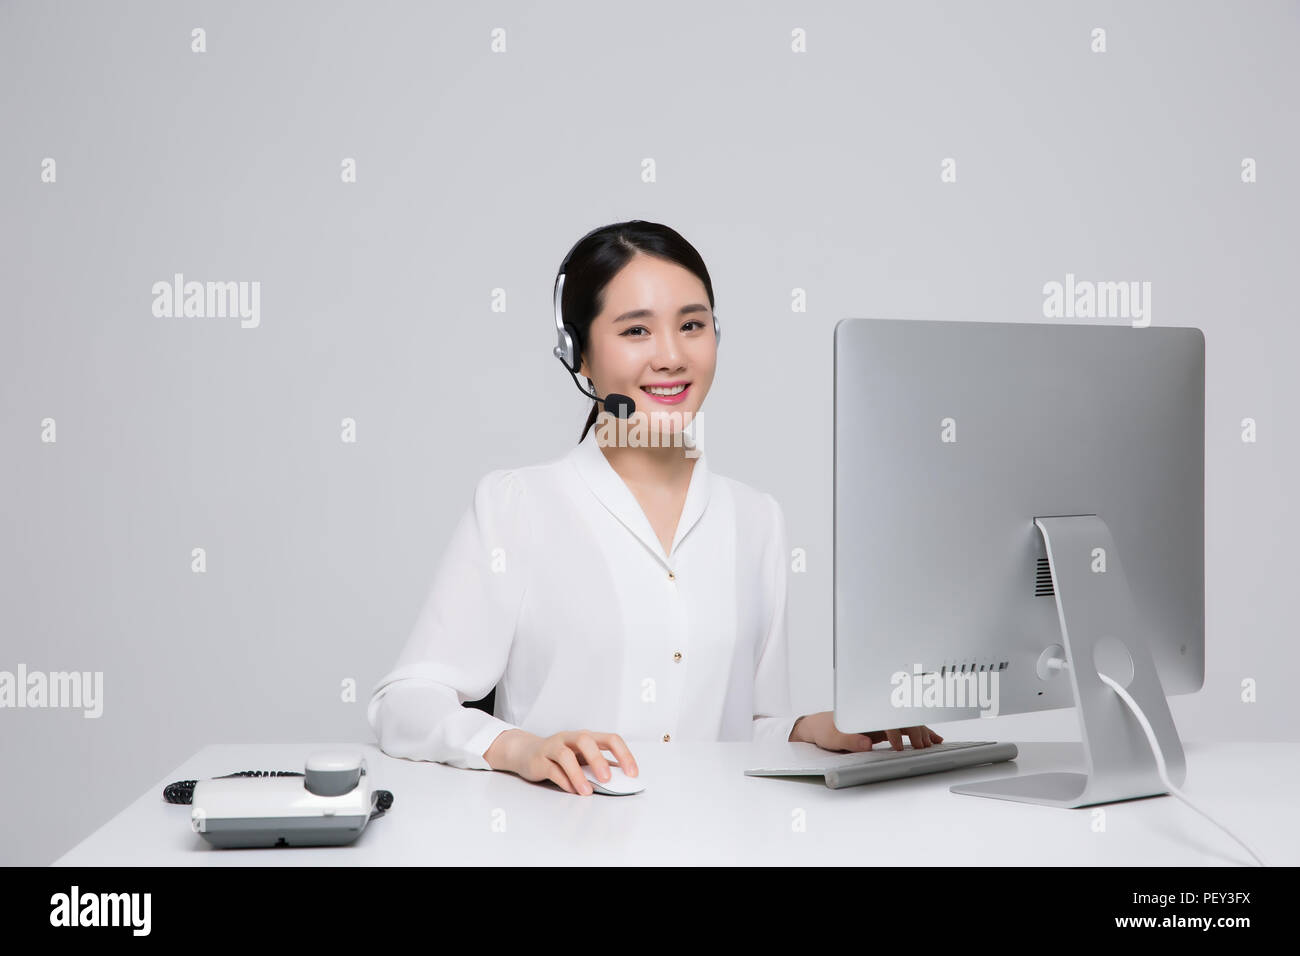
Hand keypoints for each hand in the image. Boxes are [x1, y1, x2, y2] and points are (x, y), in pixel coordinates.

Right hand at [486, 729, 637, 794]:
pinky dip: (563, 780)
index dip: (624, 754)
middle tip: (607, 780)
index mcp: (587, 737)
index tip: (632, 773)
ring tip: (587, 791)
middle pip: (585, 740)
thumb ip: (601, 765)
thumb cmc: (560, 756)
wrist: (527, 752)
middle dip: (598, 760)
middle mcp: (570, 738)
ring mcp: (553, 747)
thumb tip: (624, 776)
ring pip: (565, 755)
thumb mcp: (583, 757)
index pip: (610, 739)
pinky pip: (552, 769)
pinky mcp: (540, 760)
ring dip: (578, 774)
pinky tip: (572, 790)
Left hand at [790, 712, 942, 751]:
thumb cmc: (824, 729)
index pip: (887, 717)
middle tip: (923, 746)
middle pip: (901, 717)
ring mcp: (880, 719)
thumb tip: (867, 744)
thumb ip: (849, 740)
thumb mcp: (832, 737)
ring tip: (933, 742)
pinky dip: (919, 732)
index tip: (898, 747)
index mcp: (864, 712)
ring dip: (921, 730)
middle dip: (915, 730)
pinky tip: (931, 738)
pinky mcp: (882, 726)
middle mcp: (875, 713)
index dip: (895, 732)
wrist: (817, 727)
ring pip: (906, 721)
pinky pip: (904, 727)